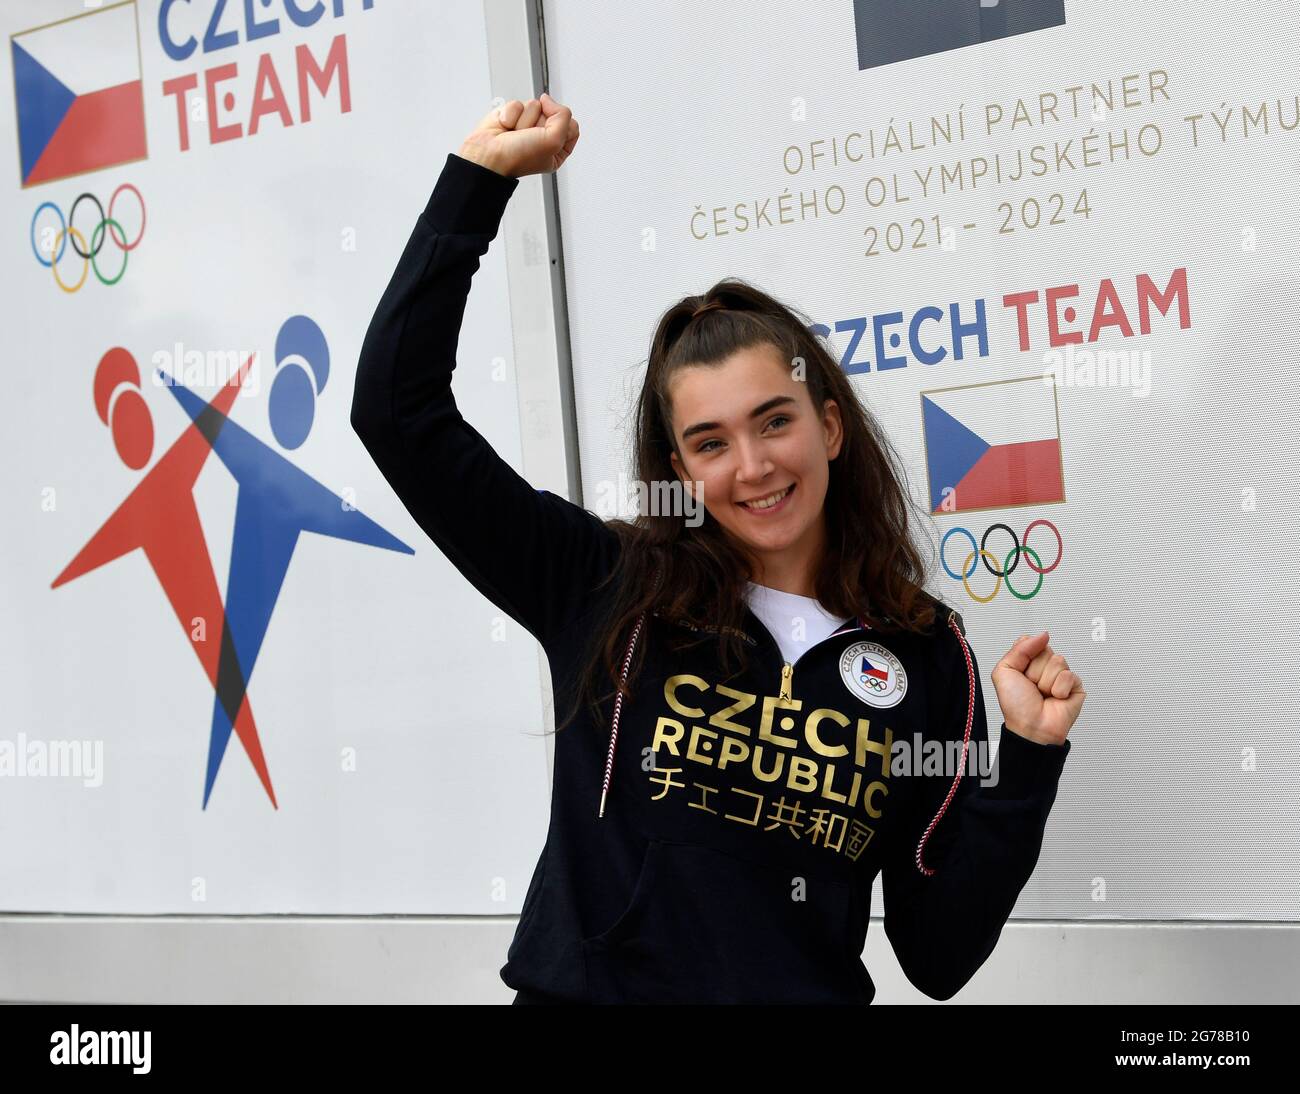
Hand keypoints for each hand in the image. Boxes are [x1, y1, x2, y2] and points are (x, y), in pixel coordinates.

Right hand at [459, 92, 578, 178]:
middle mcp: (544, 136)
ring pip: (534, 105)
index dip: (560, 125)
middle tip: (527, 136)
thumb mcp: (554, 140)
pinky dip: (510, 114)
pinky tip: (505, 127)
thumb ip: (563, 116)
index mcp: (558, 148)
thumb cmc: (518, 157)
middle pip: (552, 112)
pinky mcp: (513, 115)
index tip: (547, 135)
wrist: (489, 155)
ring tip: (514, 133)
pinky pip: (517, 103)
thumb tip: (547, 99)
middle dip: (539, 122)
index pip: (571, 125)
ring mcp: (528, 125)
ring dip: (523, 119)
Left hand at [990, 631, 1085, 746]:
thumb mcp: (1004, 671)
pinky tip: (1055, 698)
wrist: (1031, 727)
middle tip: (1032, 687)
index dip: (1025, 656)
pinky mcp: (1075, 685)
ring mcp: (1060, 676)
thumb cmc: (1017, 705)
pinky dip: (1059, 689)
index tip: (1021, 672)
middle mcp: (1044, 667)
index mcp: (1028, 662)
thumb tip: (1042, 635)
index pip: (1032, 642)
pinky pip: (1069, 675)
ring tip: (1043, 694)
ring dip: (1046, 681)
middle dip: (1035, 670)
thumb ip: (1020, 648)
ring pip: (1058, 661)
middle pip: (1045, 650)